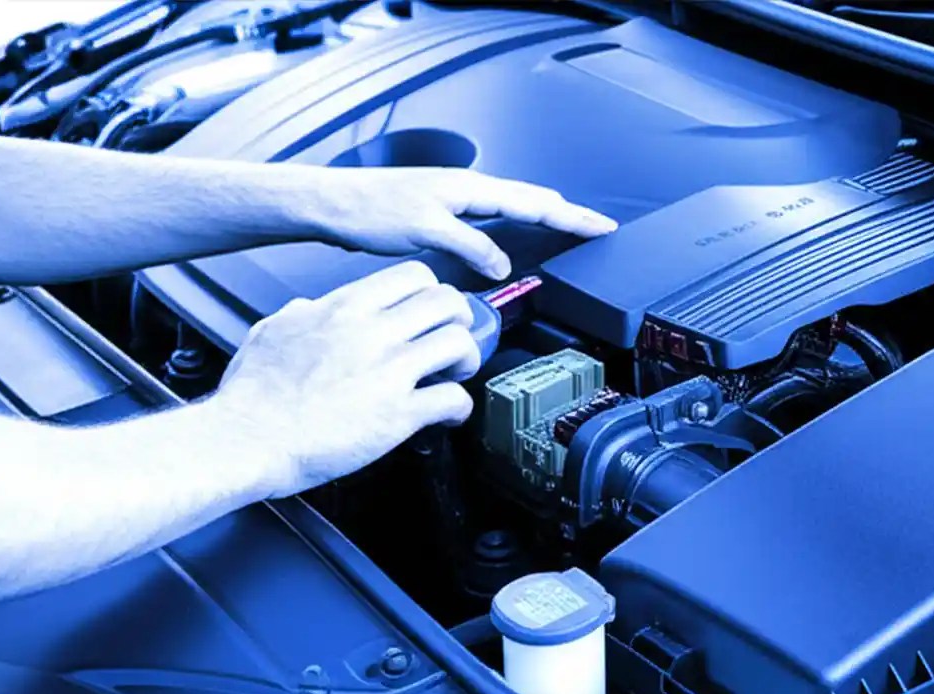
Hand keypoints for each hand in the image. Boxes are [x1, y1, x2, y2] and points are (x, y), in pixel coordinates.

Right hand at [212, 261, 478, 496]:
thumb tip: (312, 308)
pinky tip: (446, 414)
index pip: (413, 276)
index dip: (432, 293)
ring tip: (454, 374)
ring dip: (466, 360)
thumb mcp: (271, 331)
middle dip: (458, 320)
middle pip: (448, 301)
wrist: (245, 439)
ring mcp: (388, 371)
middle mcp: (371, 332)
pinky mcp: (398, 414)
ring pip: (460, 342)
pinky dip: (459, 408)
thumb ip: (302, 314)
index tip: (432, 311)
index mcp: (343, 308)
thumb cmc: (252, 395)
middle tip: (451, 339)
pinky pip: (454, 399)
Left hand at [304, 167, 617, 279]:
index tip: (600, 226)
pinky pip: (494, 216)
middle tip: (596, 227)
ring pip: (513, 206)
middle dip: (567, 213)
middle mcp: (467, 188)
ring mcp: (456, 197)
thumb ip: (469, 246)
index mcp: (470, 188)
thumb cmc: (370, 211)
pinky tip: (514, 234)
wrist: (333, 203)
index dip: (571, 217)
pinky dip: (516, 223)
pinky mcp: (443, 210)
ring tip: (569, 226)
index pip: (534, 203)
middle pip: (531, 200)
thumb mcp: (425, 231)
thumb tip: (502, 265)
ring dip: (544, 215)